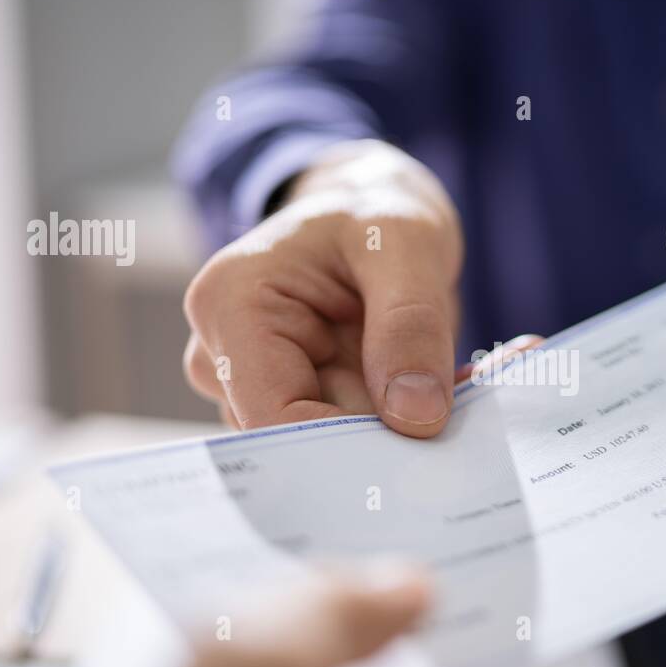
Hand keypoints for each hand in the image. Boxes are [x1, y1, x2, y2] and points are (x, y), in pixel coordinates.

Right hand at [183, 139, 462, 436]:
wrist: (372, 216)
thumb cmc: (377, 215)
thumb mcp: (408, 245)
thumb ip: (410, 325)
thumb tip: (415, 416)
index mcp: (230, 305)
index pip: (273, 417)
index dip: (345, 447)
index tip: (417, 451)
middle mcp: (220, 354)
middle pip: (295, 442)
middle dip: (374, 438)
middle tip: (445, 413)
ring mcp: (247, 386)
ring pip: (322, 449)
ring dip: (387, 432)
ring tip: (434, 386)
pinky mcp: (284, 404)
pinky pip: (339, 442)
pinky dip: (387, 428)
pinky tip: (418, 395)